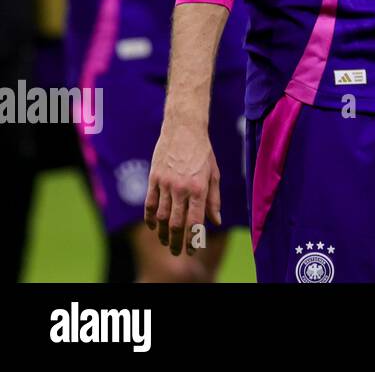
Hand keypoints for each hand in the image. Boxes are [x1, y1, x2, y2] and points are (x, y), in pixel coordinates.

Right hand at [144, 117, 220, 255]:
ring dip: (163, 233)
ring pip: (162, 217)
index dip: (193, 240)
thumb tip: (216, 221)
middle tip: (177, 252)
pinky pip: (150, 204)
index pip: (195, 222)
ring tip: (166, 241)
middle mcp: (181, 188)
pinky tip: (154, 226)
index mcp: (199, 188)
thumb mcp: (214, 174)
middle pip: (176, 224)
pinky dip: (151, 218)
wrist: (184, 129)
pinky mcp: (153, 178)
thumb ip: (214, 200)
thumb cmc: (203, 152)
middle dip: (176, 242)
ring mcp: (165, 183)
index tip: (191, 250)